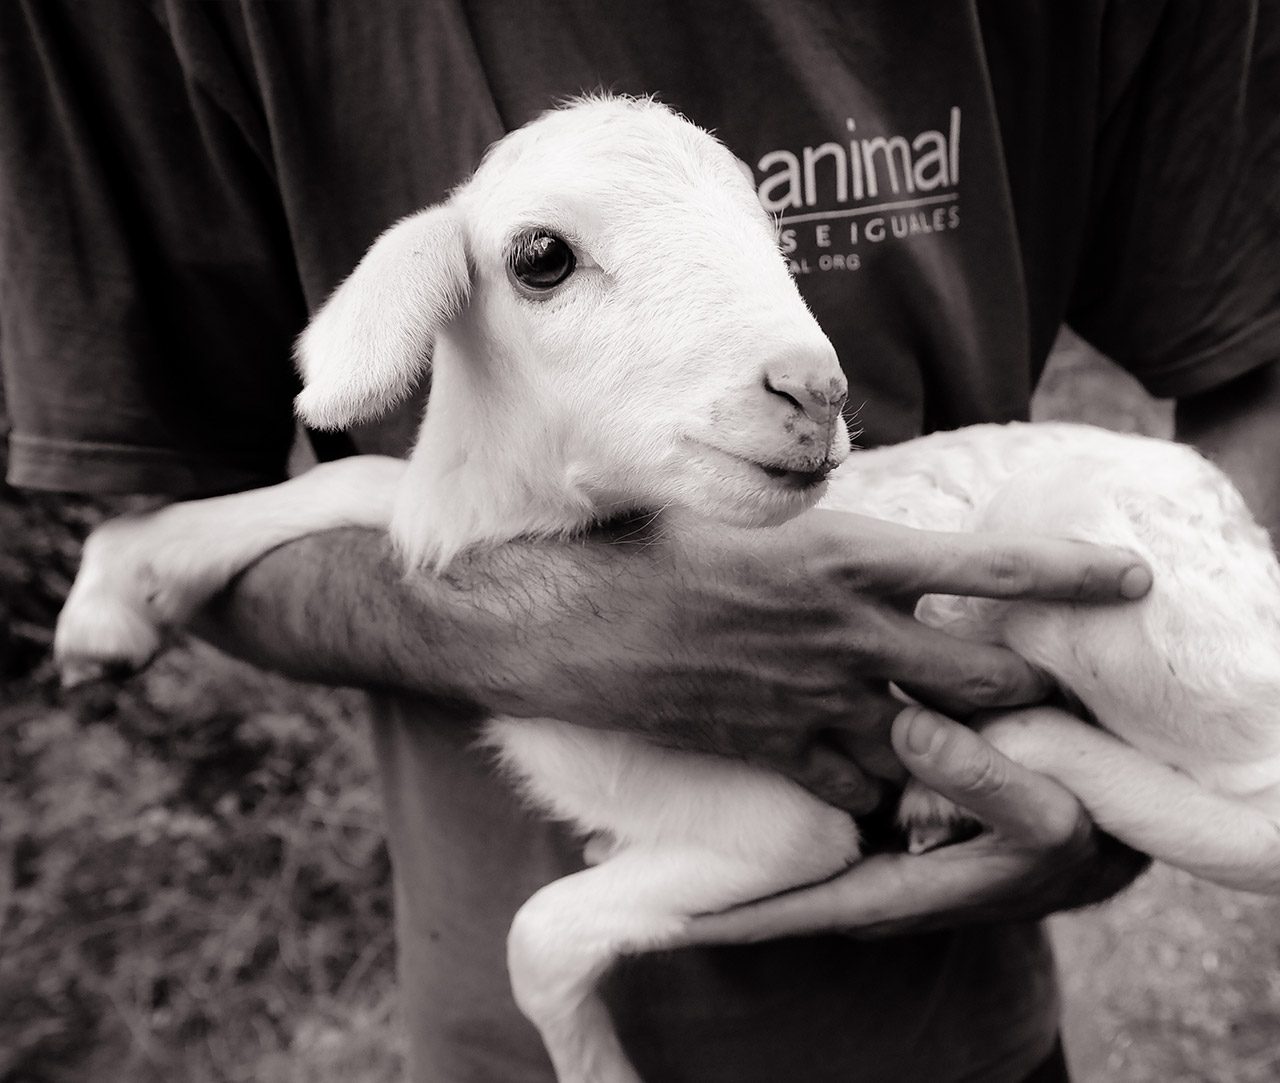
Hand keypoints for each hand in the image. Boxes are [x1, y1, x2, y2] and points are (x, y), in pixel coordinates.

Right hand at [484, 509, 1150, 814]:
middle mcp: (850, 635)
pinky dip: (883, 779)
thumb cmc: (649, 546)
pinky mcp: (780, 750)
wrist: (570, 625)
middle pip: (990, 676)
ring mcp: (818, 703)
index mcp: (848, 555)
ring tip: (980, 733)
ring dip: (967, 741)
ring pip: (940, 743)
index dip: (1075, 573)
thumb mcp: (746, 508)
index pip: (994, 565)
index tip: (1131, 579)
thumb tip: (861, 517)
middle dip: (1033, 684)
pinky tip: (883, 765)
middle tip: (1044, 679)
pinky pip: (862, 785)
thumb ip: (819, 517)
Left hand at [683, 707, 1148, 942]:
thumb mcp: (1048, 812)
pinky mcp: (889, 817)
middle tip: (611, 856)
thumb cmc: (1076, 832)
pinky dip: (773, 806)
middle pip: (772, 886)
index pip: (792, 910)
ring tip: (641, 823)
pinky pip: (816, 817)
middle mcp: (873, 877)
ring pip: (786, 854)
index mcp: (896, 889)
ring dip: (727, 844)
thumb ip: (984, 777)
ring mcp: (877, 850)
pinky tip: (735, 774)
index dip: (723, 915)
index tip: (650, 915)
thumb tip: (908, 730)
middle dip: (704, 879)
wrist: (1109, 830)